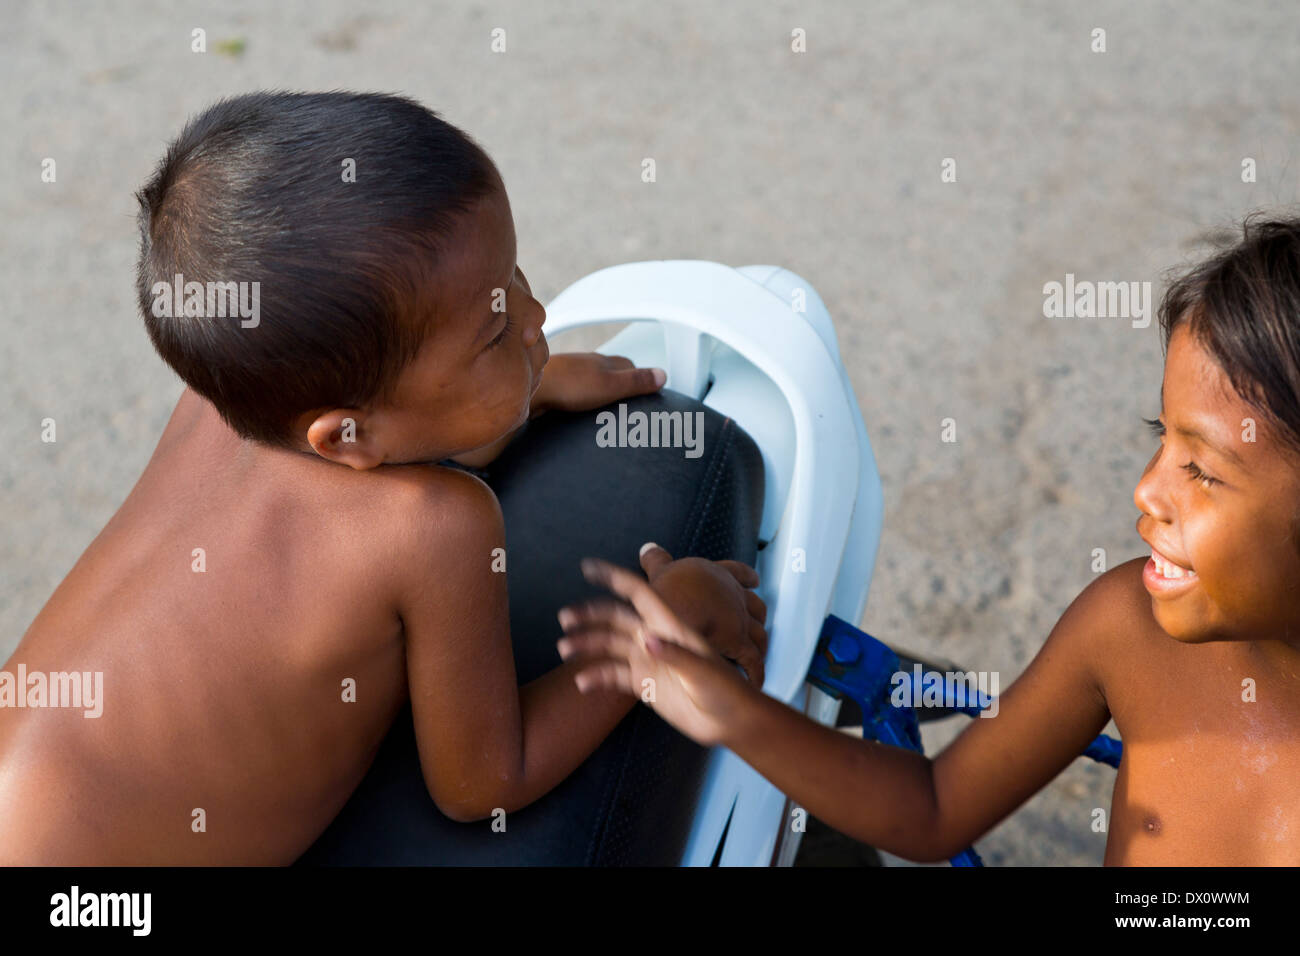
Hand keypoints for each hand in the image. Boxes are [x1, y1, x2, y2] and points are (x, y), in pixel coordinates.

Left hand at [531, 353, 666, 416]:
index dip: (639, 377)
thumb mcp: (611, 385)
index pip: (629, 364)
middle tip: (629, 400)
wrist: (529, 388)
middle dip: (620, 383)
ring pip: (590, 382)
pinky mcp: (554, 388)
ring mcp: (569, 374)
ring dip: (598, 392)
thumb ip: (637, 381)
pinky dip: (581, 400)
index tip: (647, 390)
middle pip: (609, 371)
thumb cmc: (568, 386)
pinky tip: (578, 412)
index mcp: (603, 362)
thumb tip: (663, 375)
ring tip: (605, 410)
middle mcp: (586, 365)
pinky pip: (573, 393)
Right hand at [556, 558, 756, 746]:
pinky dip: (596, 677)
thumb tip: (645, 640)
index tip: (586, 567)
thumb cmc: (725, 690)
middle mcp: (655, 638)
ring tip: (564, 649)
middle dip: (590, 614)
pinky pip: (613, 675)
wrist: (731, 721)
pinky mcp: (644, 683)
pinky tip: (582, 683)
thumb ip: (675, 655)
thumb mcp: (702, 672)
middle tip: (564, 618)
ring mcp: (648, 660)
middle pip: (616, 618)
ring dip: (587, 644)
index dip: (613, 577)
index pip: (639, 593)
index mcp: (670, 626)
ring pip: (609, 645)